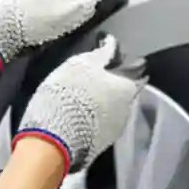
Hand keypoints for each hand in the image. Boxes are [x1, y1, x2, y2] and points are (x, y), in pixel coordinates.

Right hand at [13, 33, 146, 173]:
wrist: (51, 143)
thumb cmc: (68, 96)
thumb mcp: (80, 65)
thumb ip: (100, 54)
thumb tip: (112, 43)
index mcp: (127, 87)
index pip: (137, 68)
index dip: (125, 60)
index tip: (111, 57)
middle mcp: (128, 109)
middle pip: (126, 90)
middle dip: (114, 83)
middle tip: (94, 76)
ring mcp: (116, 129)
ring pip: (114, 108)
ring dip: (104, 101)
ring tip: (82, 96)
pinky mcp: (101, 145)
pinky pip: (101, 124)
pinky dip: (94, 116)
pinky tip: (78, 114)